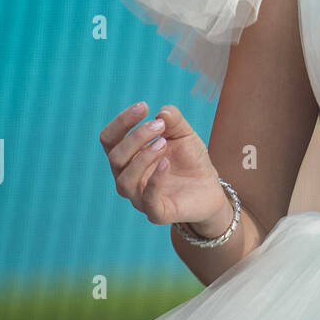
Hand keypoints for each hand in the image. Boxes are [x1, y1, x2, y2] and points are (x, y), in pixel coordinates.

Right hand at [100, 102, 224, 228]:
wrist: (210, 188)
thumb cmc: (190, 160)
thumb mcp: (184, 133)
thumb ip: (173, 120)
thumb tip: (162, 112)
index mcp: (128, 157)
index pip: (109, 139)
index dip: (121, 122)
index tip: (143, 106)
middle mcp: (127, 178)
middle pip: (115, 157)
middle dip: (136, 137)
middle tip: (160, 125)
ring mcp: (140, 198)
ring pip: (125, 180)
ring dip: (143, 157)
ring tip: (163, 142)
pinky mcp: (158, 213)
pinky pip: (148, 200)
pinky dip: (155, 180)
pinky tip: (166, 162)